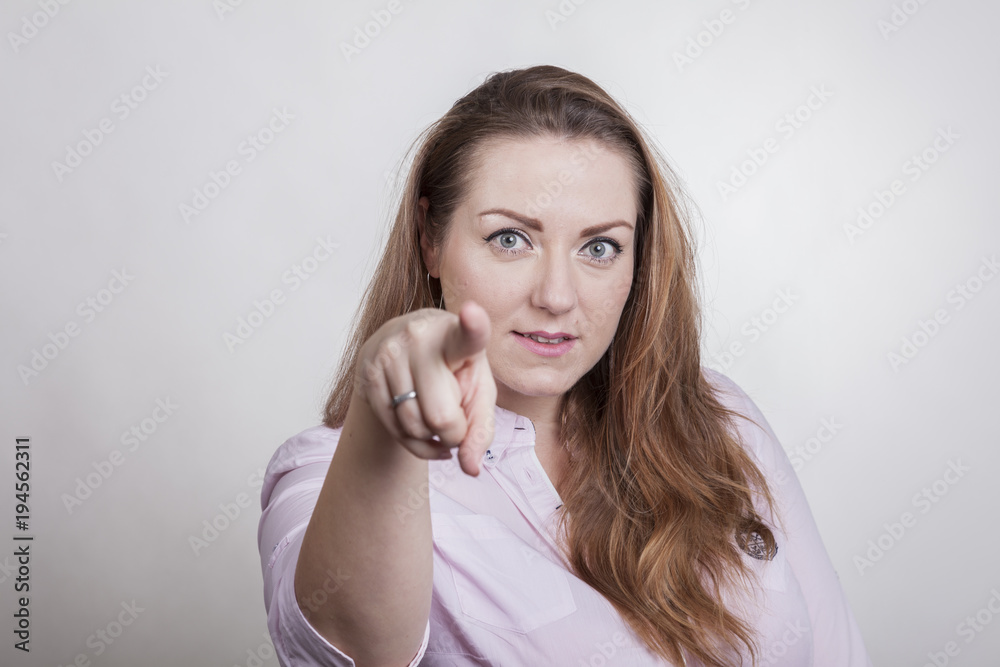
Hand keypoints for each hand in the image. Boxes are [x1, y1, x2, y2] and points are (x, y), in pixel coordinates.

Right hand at [354, 300, 496, 475]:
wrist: (406, 347)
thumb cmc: (454, 370)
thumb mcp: (478, 390)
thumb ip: (482, 429)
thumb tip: (470, 468)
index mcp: (456, 336)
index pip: (467, 335)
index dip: (472, 326)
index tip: (472, 312)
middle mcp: (420, 338)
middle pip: (440, 417)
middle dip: (452, 433)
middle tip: (456, 418)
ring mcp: (388, 354)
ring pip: (413, 426)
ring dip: (430, 437)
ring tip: (436, 417)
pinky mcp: (368, 373)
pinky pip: (393, 429)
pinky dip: (413, 441)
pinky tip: (420, 427)